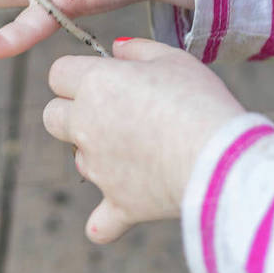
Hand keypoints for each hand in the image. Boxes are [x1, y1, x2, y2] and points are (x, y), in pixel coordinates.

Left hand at [43, 38, 245, 241]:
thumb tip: (115, 49)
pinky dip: (106, 220)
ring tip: (141, 149)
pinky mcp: (119, 204)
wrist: (220, 158)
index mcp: (95, 84)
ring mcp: (99, 169)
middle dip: (72, 112)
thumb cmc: (199, 99)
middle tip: (113, 111)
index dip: (78, 73)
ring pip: (79, 160)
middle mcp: (86, 125)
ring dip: (97, 154)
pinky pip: (99, 223)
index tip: (104, 76)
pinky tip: (119, 209)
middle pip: (52, 117)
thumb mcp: (173, 58)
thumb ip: (137, 50)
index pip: (58, 74)